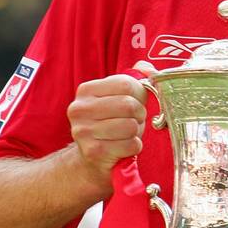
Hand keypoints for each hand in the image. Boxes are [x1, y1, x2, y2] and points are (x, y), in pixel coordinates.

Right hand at [66, 62, 152, 188]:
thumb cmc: (111, 125)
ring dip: (136, 132)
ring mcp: (83, 131)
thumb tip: (148, 68)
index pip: (126, 84)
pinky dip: (134, 147)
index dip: (140, 95)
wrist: (92, 160)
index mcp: (86, 90)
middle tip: (133, 121)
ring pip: (131, 126)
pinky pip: (131, 145)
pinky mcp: (93, 152)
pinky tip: (123, 147)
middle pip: (129, 105)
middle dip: (139, 115)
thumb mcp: (119, 98)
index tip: (136, 103)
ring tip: (126, 135)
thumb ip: (135, 79)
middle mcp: (79, 109)